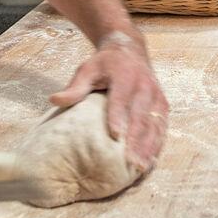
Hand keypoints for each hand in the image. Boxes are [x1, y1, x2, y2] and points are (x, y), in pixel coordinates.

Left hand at [50, 33, 168, 169]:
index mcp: (125, 75)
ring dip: (149, 147)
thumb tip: (54, 100)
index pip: (122, 98)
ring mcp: (157, 96)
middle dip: (137, 140)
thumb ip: (75, 87)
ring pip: (155, 124)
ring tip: (141, 167)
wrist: (130, 50)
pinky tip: (150, 162)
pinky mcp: (163, 104)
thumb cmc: (105, 64)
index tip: (115, 135)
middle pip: (142, 115)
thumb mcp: (87, 69)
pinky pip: (162, 126)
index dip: (119, 116)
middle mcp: (145, 86)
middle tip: (130, 161)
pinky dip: (157, 145)